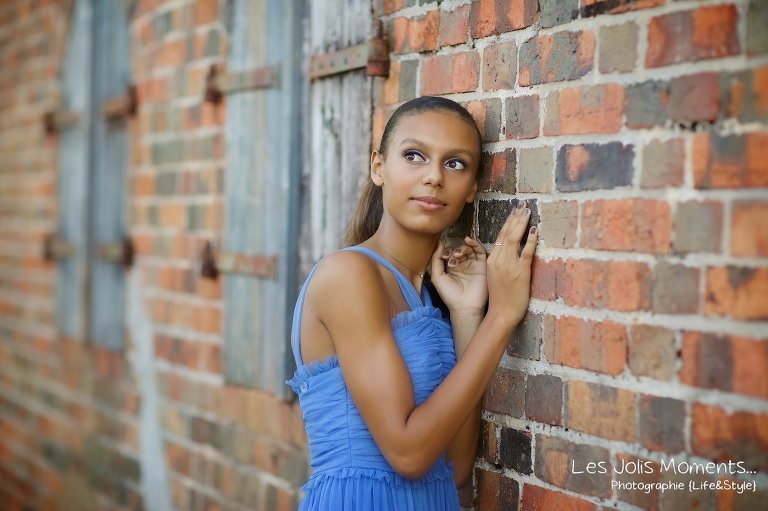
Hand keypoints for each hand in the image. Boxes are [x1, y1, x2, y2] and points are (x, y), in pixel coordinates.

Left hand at [429, 236, 487, 315]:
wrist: (464, 306)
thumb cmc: (449, 295)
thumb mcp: (437, 277)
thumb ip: (436, 260)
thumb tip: (439, 243)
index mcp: (452, 267)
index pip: (450, 253)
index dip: (446, 251)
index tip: (443, 256)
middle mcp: (464, 265)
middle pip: (459, 250)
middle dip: (454, 251)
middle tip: (451, 260)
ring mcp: (473, 265)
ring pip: (469, 249)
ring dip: (462, 248)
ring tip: (458, 255)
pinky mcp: (482, 266)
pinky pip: (480, 251)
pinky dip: (475, 244)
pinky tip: (468, 241)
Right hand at [486, 200, 537, 328]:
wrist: (501, 314)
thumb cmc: (500, 299)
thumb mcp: (494, 277)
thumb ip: (499, 263)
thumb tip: (507, 252)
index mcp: (491, 260)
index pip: (499, 237)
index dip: (507, 223)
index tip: (514, 211)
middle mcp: (498, 260)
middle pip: (505, 233)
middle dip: (514, 217)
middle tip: (522, 204)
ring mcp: (509, 265)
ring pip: (513, 238)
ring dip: (521, 223)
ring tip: (527, 210)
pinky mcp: (520, 272)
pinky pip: (525, 252)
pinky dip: (530, 240)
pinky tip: (534, 230)